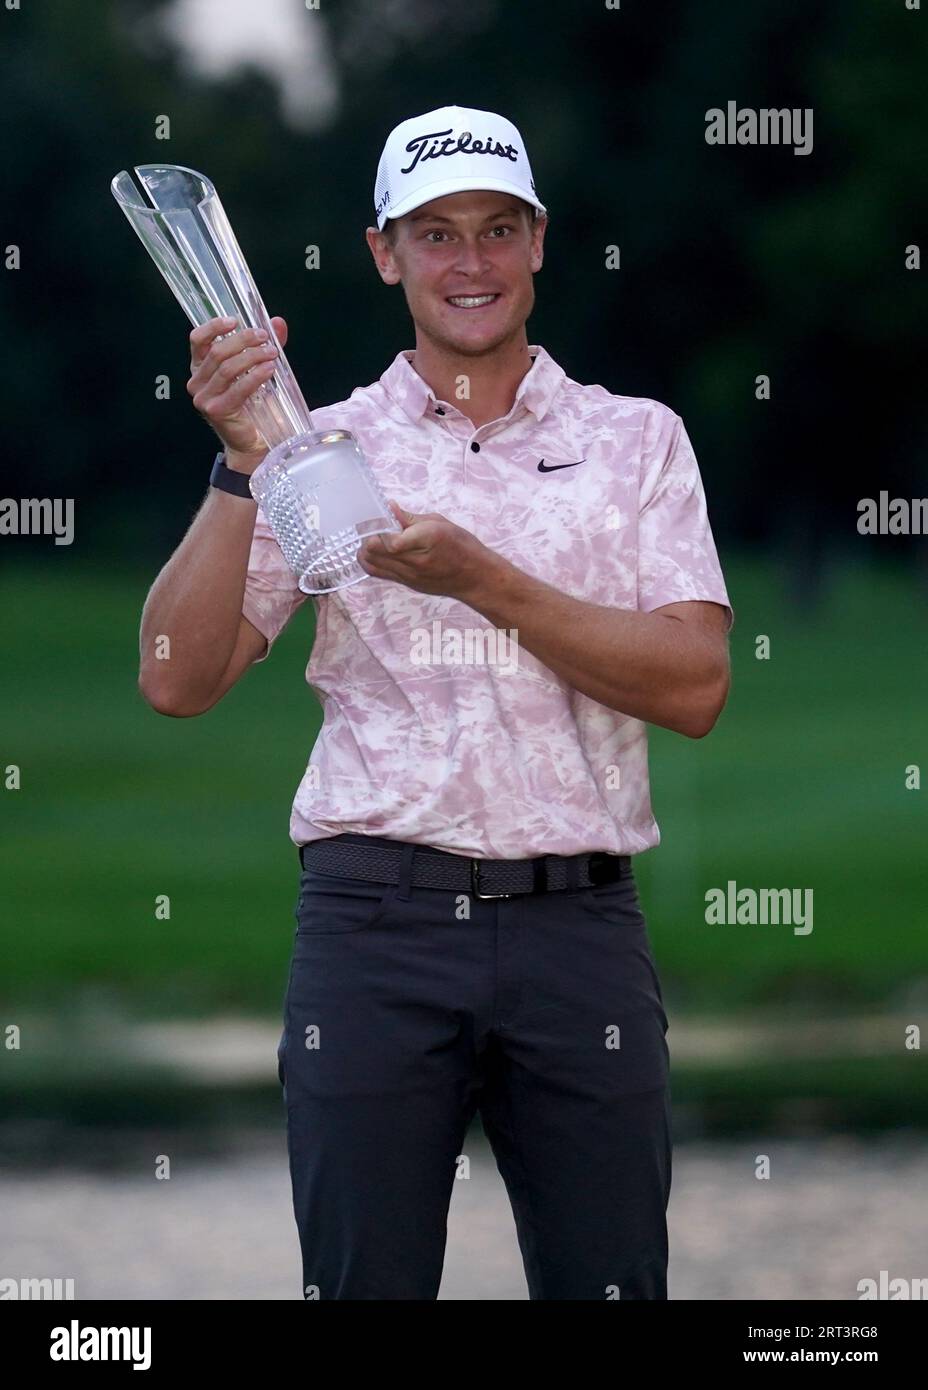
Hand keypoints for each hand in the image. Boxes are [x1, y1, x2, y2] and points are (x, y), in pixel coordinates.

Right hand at [187, 314, 287, 470]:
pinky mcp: (216, 410)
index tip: (235, 320)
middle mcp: (197, 382)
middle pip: (218, 352)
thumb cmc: (252, 406)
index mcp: (200, 368)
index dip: (214, 327)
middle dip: (243, 340)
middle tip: (265, 338)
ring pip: (227, 368)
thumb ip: (263, 346)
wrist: (253, 441)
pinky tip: (269, 370)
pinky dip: (256, 376)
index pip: (198, 340)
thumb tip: (277, 323)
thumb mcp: (255, 369)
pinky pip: (238, 388)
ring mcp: (204, 398)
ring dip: (252, 357)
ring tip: (272, 353)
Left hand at [357, 502, 493, 601]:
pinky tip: (374, 552)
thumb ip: (411, 518)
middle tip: (371, 528)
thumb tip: (389, 507)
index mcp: (427, 539)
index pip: (389, 538)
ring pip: (371, 563)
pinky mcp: (407, 584)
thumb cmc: (461, 546)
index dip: (379, 527)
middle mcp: (415, 561)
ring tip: (372, 539)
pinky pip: (379, 573)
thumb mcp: (440, 523)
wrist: (474, 577)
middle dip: (368, 536)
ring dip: (367, 550)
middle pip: (374, 551)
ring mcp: (409, 576)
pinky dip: (371, 561)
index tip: (378, 519)